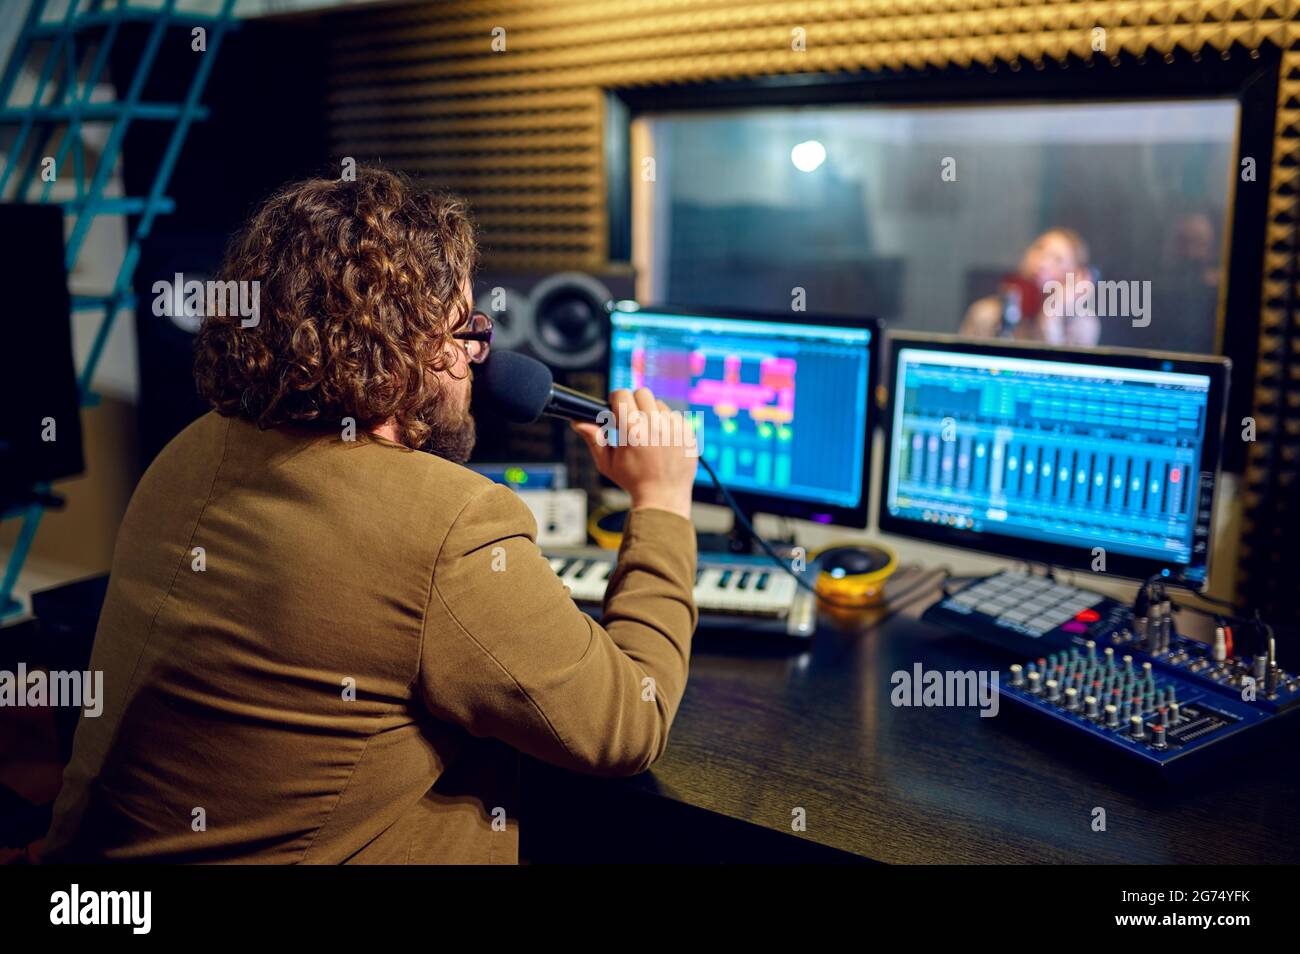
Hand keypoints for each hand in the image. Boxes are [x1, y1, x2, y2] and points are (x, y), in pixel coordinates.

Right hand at [571, 387, 697, 520]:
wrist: (663, 497)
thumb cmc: (633, 481)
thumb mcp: (607, 463)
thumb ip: (594, 439)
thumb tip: (578, 422)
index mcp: (633, 431)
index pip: (622, 395)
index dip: (616, 400)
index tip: (616, 410)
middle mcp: (655, 427)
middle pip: (642, 393)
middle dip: (634, 403)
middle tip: (632, 420)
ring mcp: (674, 429)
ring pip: (659, 404)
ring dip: (651, 414)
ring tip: (648, 434)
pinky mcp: (688, 432)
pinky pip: (675, 416)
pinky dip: (667, 424)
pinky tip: (662, 440)